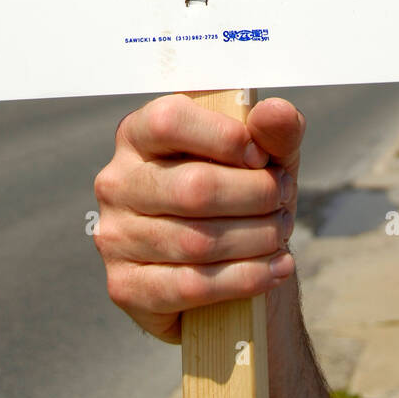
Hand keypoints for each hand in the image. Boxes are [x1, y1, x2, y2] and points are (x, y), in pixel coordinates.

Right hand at [93, 93, 303, 342]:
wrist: (226, 279)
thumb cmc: (240, 198)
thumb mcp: (264, 159)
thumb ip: (274, 130)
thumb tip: (276, 111)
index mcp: (138, 134)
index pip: (170, 121)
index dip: (225, 137)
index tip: (262, 157)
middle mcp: (116, 182)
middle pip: (192, 186)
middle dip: (255, 195)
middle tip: (283, 200)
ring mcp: (115, 236)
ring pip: (196, 241)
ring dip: (257, 238)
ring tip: (282, 233)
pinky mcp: (124, 286)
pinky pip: (191, 285)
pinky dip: (246, 277)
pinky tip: (277, 268)